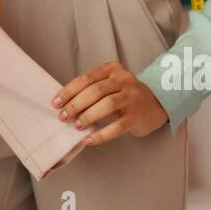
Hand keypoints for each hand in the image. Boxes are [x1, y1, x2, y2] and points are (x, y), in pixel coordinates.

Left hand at [52, 61, 169, 144]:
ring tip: (76, 126)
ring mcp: (132, 97)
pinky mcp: (137, 116)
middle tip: (63, 117)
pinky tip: (89, 139)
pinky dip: (101, 134)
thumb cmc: (124, 95)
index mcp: (112, 69)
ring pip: (107, 105)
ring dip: (88, 116)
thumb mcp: (110, 85)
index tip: (56, 103)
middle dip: (76, 105)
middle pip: (95, 91)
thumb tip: (64, 104)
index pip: (86, 78)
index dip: (69, 91)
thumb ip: (91, 89)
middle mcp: (124, 80)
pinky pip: (117, 126)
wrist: (155, 106)